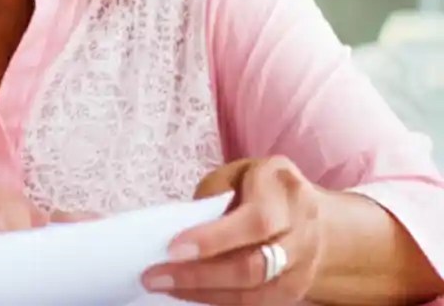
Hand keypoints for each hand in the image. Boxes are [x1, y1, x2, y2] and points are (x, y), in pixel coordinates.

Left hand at [141, 157, 326, 304]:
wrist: (311, 215)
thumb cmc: (259, 188)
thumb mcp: (235, 174)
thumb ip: (213, 199)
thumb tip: (178, 231)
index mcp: (283, 188)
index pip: (255, 222)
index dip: (213, 239)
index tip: (172, 249)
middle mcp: (302, 229)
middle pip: (256, 265)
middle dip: (201, 275)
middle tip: (155, 276)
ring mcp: (303, 264)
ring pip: (256, 292)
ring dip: (204, 292)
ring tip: (165, 286)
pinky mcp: (295, 290)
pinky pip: (255, 303)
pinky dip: (218, 299)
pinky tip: (188, 292)